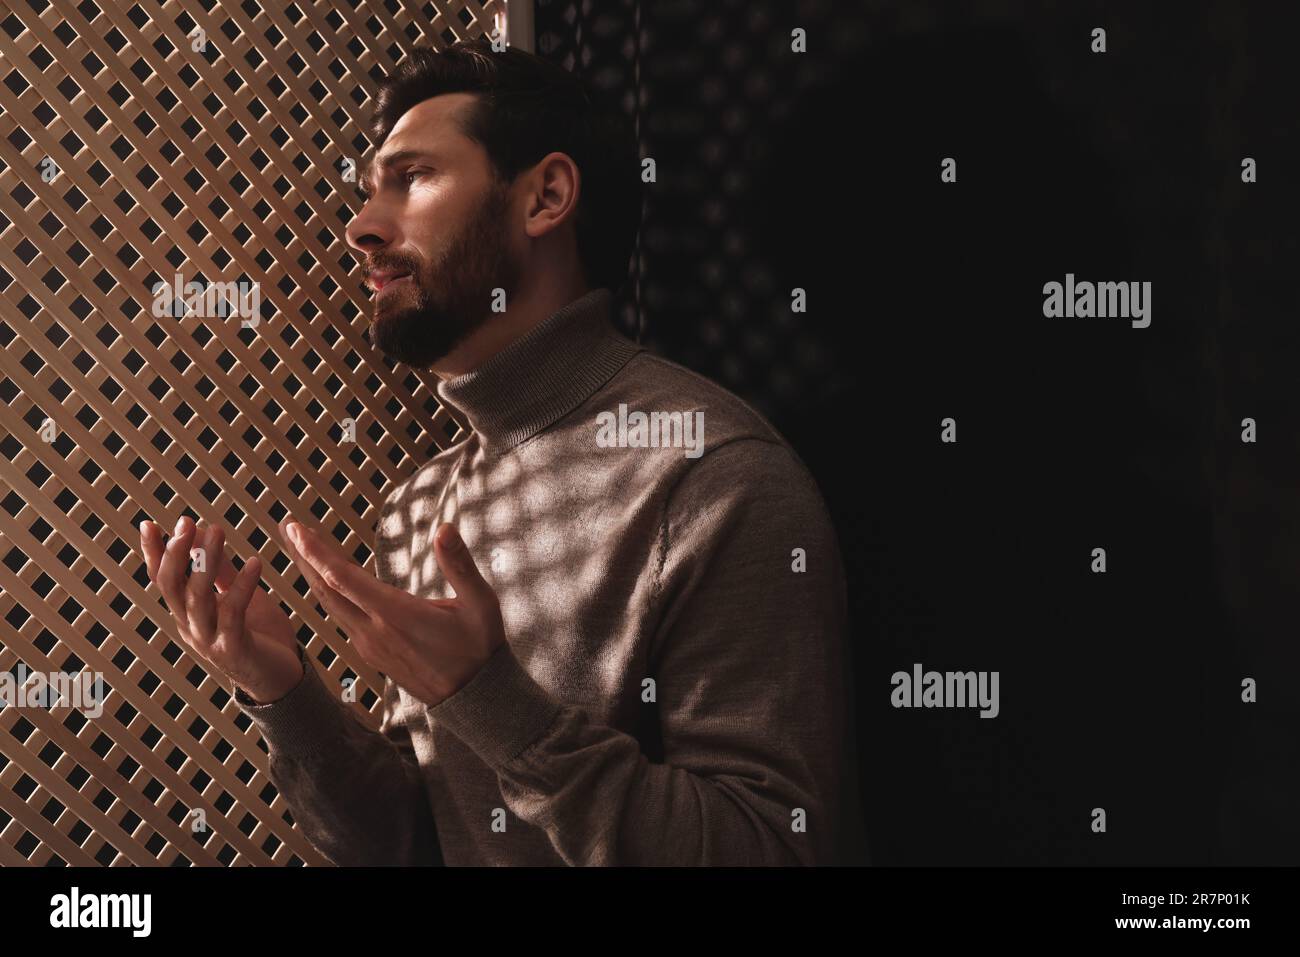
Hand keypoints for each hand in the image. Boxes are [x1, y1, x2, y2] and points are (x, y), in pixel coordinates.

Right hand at [138, 516, 302, 703]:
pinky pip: (233, 613)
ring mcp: (209, 641)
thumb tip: (203, 535)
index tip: (148, 523)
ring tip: (217, 530)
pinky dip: (242, 586)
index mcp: (188, 615)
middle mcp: (191, 628)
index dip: (153, 553)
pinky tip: (255, 562)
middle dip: (175, 553)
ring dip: (206, 561)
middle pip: (171, 587)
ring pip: (197, 598)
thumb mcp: (238, 597)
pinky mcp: (234, 650)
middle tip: (186, 522)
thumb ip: (220, 572)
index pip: (162, 581)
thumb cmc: (260, 637)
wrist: (283, 680)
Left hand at [279, 518, 504, 707]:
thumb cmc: (479, 649)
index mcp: (396, 614)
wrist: (471, 699)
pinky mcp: (372, 653)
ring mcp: (369, 644)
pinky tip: (328, 582)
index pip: (344, 578)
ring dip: (312, 574)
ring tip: (300, 548)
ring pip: (330, 605)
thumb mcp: (480, 604)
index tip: (297, 528)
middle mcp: (374, 630)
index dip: (317, 552)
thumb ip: (460, 565)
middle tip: (287, 527)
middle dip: (304, 555)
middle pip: (326, 589)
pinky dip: (328, 593)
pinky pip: (341, 617)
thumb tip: (444, 529)